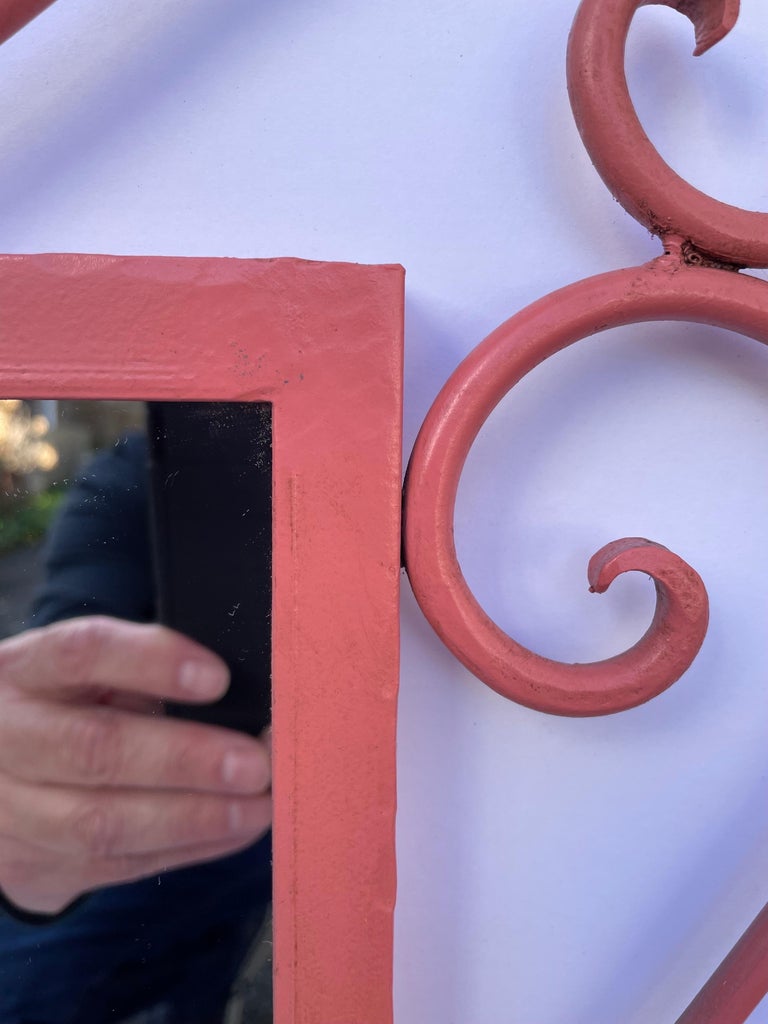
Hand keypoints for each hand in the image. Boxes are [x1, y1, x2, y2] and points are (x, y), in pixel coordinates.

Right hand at [0, 616, 271, 914]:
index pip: (81, 653)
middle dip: (185, 759)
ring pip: (103, 823)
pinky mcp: (33, 867)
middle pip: (95, 748)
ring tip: (258, 804)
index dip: (151, 662)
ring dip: (196, 817)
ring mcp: (11, 810)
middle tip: (254, 763)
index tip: (218, 677)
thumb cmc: (62, 705)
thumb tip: (238, 694)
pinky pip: (119, 865)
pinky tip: (236, 829)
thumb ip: (141, 671)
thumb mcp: (82, 672)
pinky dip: (190, 847)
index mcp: (25, 670)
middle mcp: (8, 737)